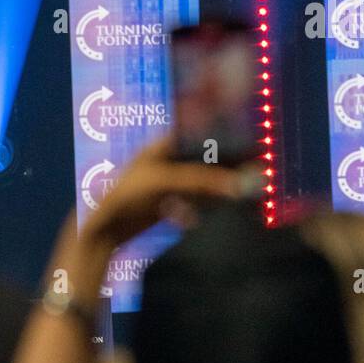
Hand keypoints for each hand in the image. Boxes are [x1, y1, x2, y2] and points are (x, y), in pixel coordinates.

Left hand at [84, 136, 242, 248]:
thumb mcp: (166, 181)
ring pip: (203, 181)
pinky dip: (206, 204)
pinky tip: (218, 206)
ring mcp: (170, 183)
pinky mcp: (170, 204)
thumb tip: (238, 185)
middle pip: (205, 159)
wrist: (108, 228)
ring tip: (244, 189)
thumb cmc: (129, 194)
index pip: (199, 133)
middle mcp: (169, 161)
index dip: (222, 135)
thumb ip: (203, 181)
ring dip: (220, 186)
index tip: (249, 140)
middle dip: (226, 165)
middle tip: (255, 168)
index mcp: (163, 145)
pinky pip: (196, 201)